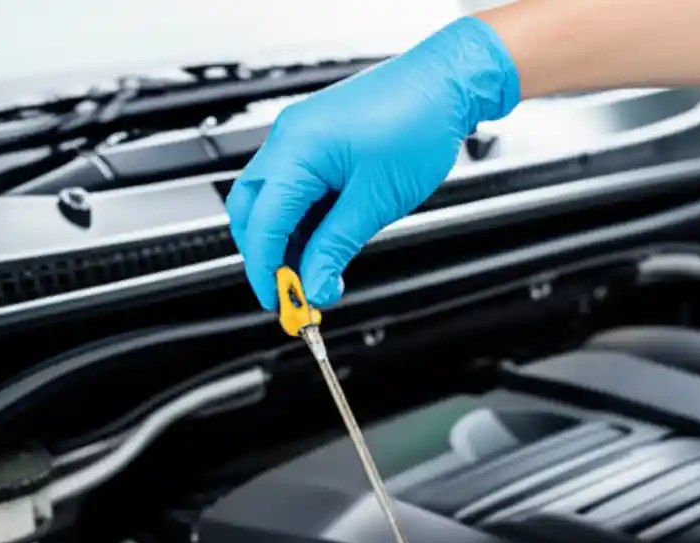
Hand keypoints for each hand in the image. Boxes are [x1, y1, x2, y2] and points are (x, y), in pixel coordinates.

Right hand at [226, 17, 519, 309]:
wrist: (448, 83)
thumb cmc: (418, 124)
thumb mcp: (376, 202)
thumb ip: (335, 247)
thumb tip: (314, 285)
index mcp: (296, 149)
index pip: (262, 223)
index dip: (266, 270)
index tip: (279, 303)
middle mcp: (289, 138)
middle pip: (251, 210)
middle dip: (265, 254)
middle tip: (290, 292)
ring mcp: (300, 136)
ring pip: (271, 200)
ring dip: (287, 239)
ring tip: (317, 270)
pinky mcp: (317, 139)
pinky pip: (294, 186)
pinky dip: (303, 219)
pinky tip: (324, 242)